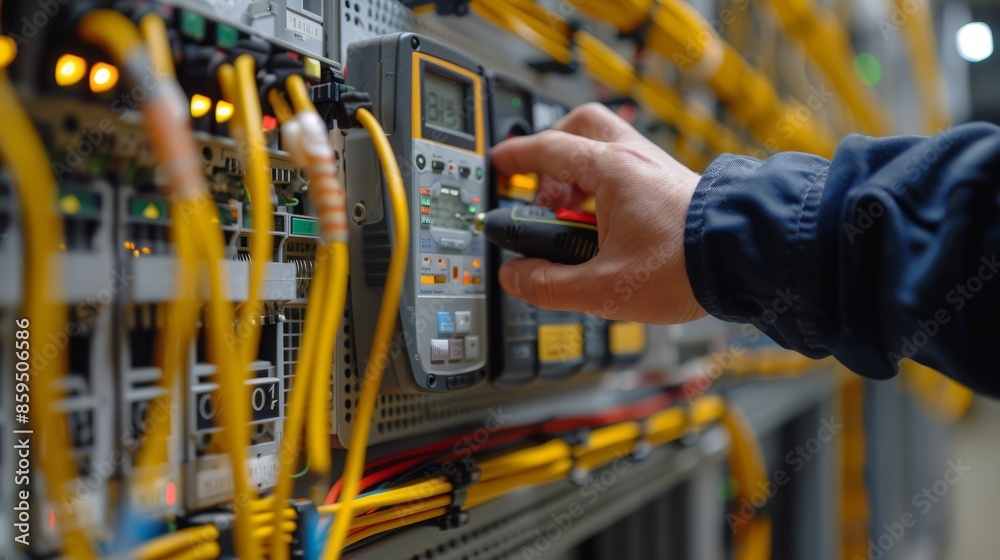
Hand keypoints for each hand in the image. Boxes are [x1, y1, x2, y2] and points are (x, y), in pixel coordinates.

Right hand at [491, 103, 706, 323]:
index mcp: (610, 171)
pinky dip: (607, 190)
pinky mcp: (673, 186)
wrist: (747, 260)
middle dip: (551, 153)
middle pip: (580, 128)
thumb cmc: (685, 265)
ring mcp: (656, 169)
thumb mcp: (602, 288)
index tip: (498, 165)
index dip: (514, 158)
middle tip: (541, 190)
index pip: (546, 150)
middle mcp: (634, 159)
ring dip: (581, 177)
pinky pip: (628, 172)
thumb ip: (549, 285)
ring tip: (575, 221)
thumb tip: (516, 278)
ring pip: (606, 149)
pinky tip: (609, 228)